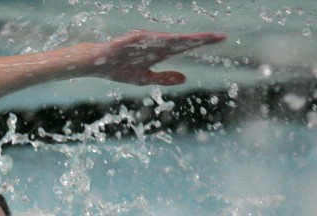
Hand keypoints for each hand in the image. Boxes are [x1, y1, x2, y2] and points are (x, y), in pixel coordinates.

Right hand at [93, 30, 225, 85]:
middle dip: (200, 40)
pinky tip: (172, 41)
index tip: (221, 39)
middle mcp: (154, 44)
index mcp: (159, 52)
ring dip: (184, 40)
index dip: (202, 43)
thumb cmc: (119, 68)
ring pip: (167, 40)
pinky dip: (159, 41)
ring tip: (200, 40)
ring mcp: (143, 42)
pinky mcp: (130, 41)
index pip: (185, 46)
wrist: (96, 64)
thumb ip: (164, 77)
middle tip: (220, 37)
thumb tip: (185, 78)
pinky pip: (146, 41)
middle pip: (181, 41)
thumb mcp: (144, 77)